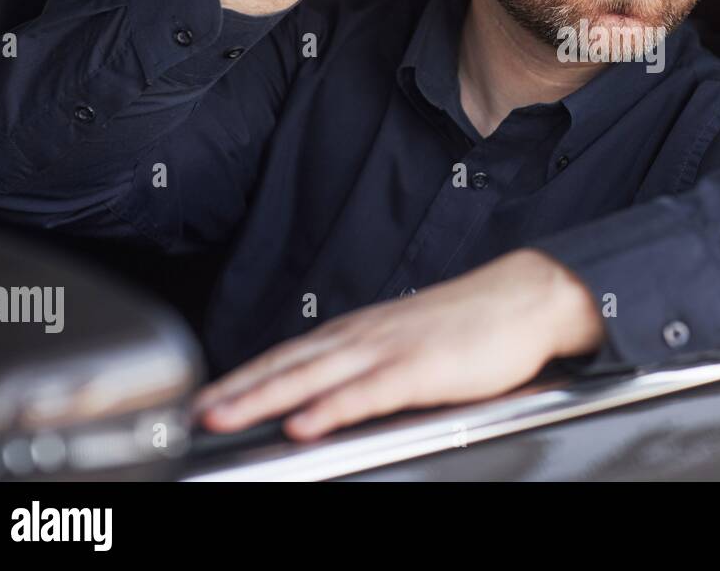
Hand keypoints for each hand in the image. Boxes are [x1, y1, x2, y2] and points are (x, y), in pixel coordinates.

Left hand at [191, 249, 603, 440]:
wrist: (529, 297)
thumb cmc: (476, 323)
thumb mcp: (411, 341)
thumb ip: (371, 366)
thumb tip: (333, 396)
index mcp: (362, 331)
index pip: (288, 355)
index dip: (243, 377)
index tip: (203, 397)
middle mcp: (366, 335)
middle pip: (287, 364)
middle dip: (236, 389)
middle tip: (191, 412)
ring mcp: (392, 348)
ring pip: (314, 375)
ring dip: (264, 396)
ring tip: (223, 416)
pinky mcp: (422, 367)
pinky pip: (368, 391)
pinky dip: (332, 406)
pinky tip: (305, 423)